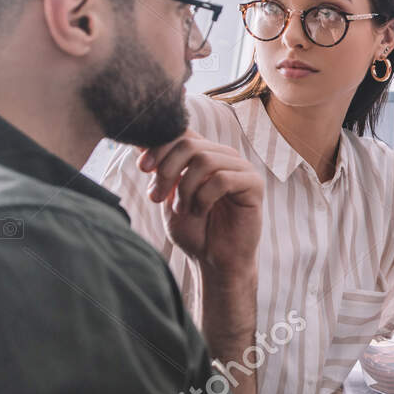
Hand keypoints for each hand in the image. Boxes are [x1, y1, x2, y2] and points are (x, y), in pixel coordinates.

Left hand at [138, 131, 262, 278]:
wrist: (213, 261)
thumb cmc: (194, 231)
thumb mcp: (169, 196)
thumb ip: (160, 168)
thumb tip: (140, 138)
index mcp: (205, 154)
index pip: (182, 132)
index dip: (159, 146)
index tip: (143, 168)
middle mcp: (224, 156)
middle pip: (189, 144)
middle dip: (166, 170)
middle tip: (156, 197)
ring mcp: (241, 169)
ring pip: (205, 160)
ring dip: (185, 188)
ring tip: (182, 209)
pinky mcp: (254, 185)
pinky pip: (223, 179)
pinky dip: (204, 197)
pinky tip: (200, 212)